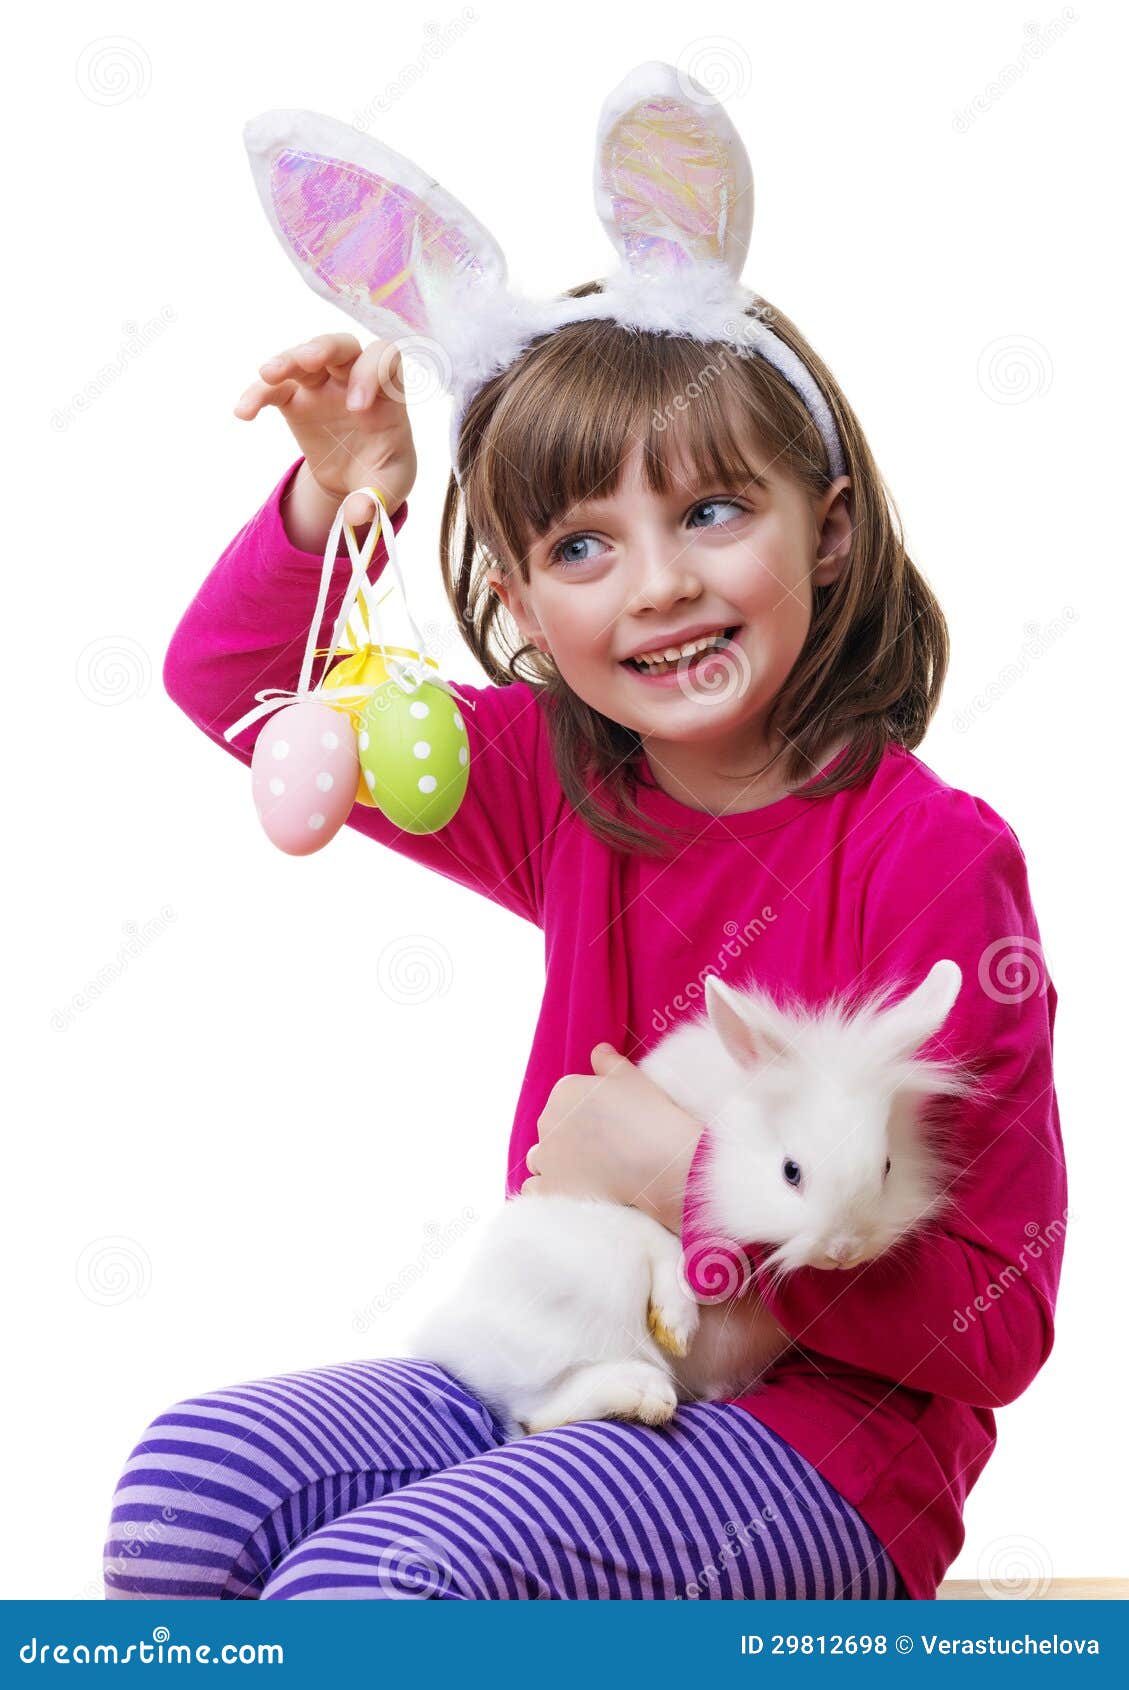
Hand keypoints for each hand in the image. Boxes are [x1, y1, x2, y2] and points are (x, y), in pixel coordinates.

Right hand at [234, 332, 417, 524]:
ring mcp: (322, 386)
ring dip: (286, 360)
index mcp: (386, 396)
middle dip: (325, 348)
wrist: (355, 477)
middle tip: (309, 361)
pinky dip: (258, 394)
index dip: (372, 374)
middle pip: (342, 345)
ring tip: (267, 375)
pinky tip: (243, 412)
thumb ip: (375, 500)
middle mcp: (354, 381)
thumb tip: (356, 516)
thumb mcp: (386, 489)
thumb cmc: (381, 472)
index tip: (357, 408)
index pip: (385, 361)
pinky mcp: (295, 399)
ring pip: (304, 357)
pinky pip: (274, 388)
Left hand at [521, 1044, 703, 1221]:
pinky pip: (533, 1188)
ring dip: (554, 1163)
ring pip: (539, 1158)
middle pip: (552, 1127)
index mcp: (564, 1090)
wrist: (661, 1159)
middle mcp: (547, 1120)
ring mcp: (546, 1156)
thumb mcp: (632, 1077)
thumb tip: (598, 1050)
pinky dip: (546, 1190)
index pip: (567, 1099)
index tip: (609, 1124)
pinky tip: (567, 1191)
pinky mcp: (550, 1188)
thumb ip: (609, 1062)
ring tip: (585, 1172)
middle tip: (602, 1149)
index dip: (587, 1112)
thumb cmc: (649, 1114)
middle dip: (569, 1137)